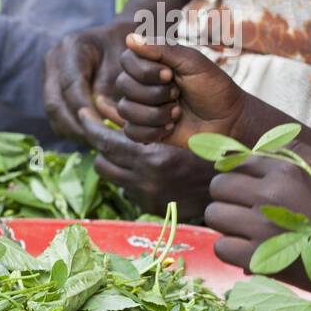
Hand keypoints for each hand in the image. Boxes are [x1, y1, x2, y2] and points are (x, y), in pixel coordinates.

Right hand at [43, 20, 134, 143]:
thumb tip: (108, 120)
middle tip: (99, 144)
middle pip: (55, 103)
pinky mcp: (53, 91)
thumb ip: (116, 88)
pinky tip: (93, 139)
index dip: (85, 111)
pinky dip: (74, 131)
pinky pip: (57, 118)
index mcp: (72, 47)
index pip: (71, 85)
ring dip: (74, 133)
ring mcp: (50, 75)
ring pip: (53, 115)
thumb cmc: (130, 48)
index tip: (103, 129)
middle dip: (76, 128)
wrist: (122, 40)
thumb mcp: (129, 63)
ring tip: (97, 145)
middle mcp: (55, 60)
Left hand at [76, 105, 212, 219]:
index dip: (89, 125)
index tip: (82, 112)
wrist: (228, 184)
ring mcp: (146, 197)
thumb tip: (105, 104)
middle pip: (102, 161)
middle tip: (101, 131)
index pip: (103, 141)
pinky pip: (128, 188)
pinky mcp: (150, 207)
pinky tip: (142, 166)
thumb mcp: (172, 129)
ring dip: (113, 162)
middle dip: (100, 146)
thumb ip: (139, 119)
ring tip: (121, 149)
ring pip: (112, 176)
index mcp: (149, 158)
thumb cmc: (205, 148)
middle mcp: (144, 181)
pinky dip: (130, 176)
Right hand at [115, 35, 246, 147]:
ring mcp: (142, 107)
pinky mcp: (144, 130)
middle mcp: (142, 83)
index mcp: (152, 62)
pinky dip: (152, 132)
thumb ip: (161, 49)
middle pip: (123, 85)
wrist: (228, 120)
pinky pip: (130, 132)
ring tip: (177, 112)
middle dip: (155, 93)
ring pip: (125, 110)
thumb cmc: (213, 86)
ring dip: (155, 114)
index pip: (127, 60)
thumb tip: (130, 38)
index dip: (146, 71)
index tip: (170, 74)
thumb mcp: (191, 62)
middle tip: (178, 94)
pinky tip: (170, 127)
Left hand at [205, 148, 310, 299]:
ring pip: (214, 215)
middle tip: (243, 210)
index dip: (237, 173)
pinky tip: (248, 249)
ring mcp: (263, 227)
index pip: (236, 160)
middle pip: (219, 185)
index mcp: (286, 170)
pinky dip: (230, 249)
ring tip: (245, 229)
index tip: (244, 187)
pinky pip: (221, 247)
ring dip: (226, 223)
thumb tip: (265, 143)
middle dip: (227, 197)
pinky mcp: (259, 258)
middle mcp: (271, 194)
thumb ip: (298, 153)